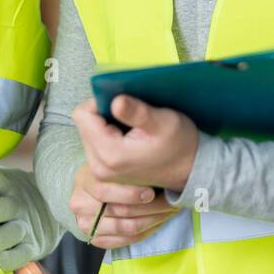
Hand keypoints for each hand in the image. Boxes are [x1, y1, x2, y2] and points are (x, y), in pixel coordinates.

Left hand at [0, 166, 63, 271]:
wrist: (52, 212)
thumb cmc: (16, 197)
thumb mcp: (7, 181)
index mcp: (9, 185)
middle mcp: (18, 205)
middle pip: (3, 208)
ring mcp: (26, 227)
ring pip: (10, 233)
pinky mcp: (32, 248)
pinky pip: (17, 257)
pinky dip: (4, 259)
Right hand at [68, 162, 178, 249]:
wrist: (89, 193)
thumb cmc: (107, 175)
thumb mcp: (111, 164)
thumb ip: (126, 167)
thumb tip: (155, 169)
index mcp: (84, 181)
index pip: (105, 190)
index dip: (130, 192)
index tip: (152, 192)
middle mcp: (81, 205)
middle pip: (121, 210)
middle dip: (152, 206)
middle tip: (172, 201)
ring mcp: (86, 225)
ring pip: (127, 227)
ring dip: (154, 219)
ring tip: (170, 211)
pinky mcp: (96, 239)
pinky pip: (127, 240)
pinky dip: (147, 231)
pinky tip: (158, 221)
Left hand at [71, 95, 198, 191]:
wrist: (190, 170)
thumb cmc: (180, 144)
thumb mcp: (163, 122)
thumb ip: (137, 112)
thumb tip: (115, 102)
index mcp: (110, 155)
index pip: (83, 115)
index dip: (100, 102)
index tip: (123, 103)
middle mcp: (99, 167)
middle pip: (84, 124)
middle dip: (103, 114)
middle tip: (130, 117)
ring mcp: (100, 172)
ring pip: (88, 132)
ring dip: (106, 124)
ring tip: (131, 128)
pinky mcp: (105, 172)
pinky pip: (95, 143)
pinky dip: (108, 135)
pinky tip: (129, 137)